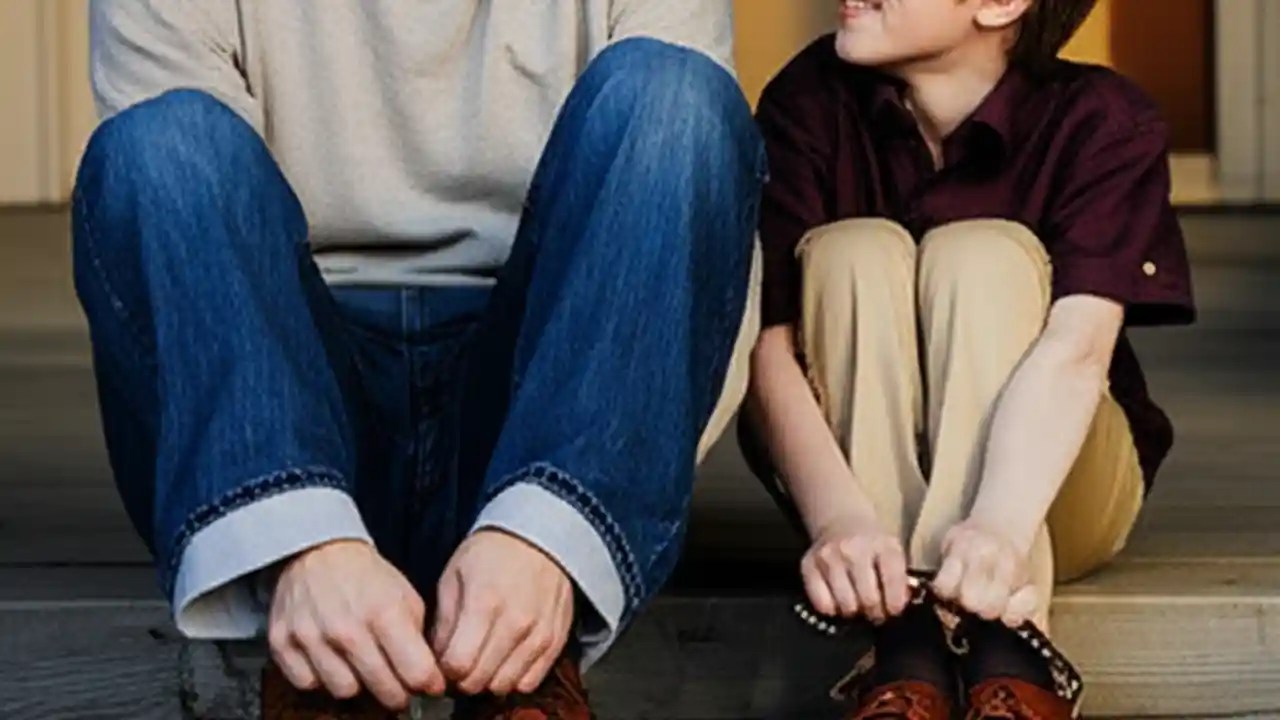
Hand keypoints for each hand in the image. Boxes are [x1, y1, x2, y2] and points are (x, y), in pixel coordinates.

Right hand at [267, 540, 445, 710]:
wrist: (317, 550)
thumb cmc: (364, 574)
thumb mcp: (404, 595)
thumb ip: (418, 636)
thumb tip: (428, 676)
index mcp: (384, 611)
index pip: (416, 672)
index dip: (428, 683)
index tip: (429, 684)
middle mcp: (346, 627)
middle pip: (384, 690)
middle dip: (398, 692)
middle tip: (398, 683)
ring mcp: (311, 637)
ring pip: (345, 691)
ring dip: (357, 682)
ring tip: (359, 664)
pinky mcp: (282, 642)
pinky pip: (308, 683)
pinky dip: (320, 677)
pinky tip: (329, 659)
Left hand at [431, 529, 574, 695]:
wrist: (540, 538)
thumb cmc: (491, 555)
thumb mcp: (454, 576)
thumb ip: (444, 621)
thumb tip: (437, 660)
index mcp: (484, 603)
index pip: (457, 665)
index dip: (443, 668)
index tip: (444, 658)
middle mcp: (515, 623)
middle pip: (479, 681)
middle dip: (462, 677)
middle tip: (461, 661)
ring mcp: (539, 634)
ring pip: (504, 686)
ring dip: (487, 680)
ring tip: (483, 659)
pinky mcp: (556, 641)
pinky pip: (530, 682)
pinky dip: (513, 678)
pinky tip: (505, 660)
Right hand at [801, 515, 908, 623]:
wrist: (841, 521)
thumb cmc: (872, 544)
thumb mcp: (893, 553)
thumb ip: (899, 580)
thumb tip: (895, 609)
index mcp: (883, 545)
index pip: (893, 583)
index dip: (895, 605)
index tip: (892, 610)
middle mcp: (854, 549)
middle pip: (869, 599)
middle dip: (874, 612)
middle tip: (874, 610)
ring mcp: (829, 557)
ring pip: (846, 605)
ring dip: (853, 611)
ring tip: (856, 603)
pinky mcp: (808, 566)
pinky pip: (822, 604)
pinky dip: (832, 608)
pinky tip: (838, 599)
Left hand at [931, 520, 1037, 626]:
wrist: (1003, 526)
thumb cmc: (969, 540)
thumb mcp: (948, 544)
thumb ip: (942, 569)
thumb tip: (924, 596)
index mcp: (963, 547)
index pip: (947, 585)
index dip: (944, 593)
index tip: (945, 593)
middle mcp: (990, 559)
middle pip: (974, 601)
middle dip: (966, 607)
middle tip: (966, 603)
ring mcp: (1014, 572)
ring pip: (997, 609)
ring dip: (988, 613)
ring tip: (984, 605)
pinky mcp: (1032, 584)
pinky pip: (1026, 609)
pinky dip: (1014, 615)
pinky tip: (1005, 610)